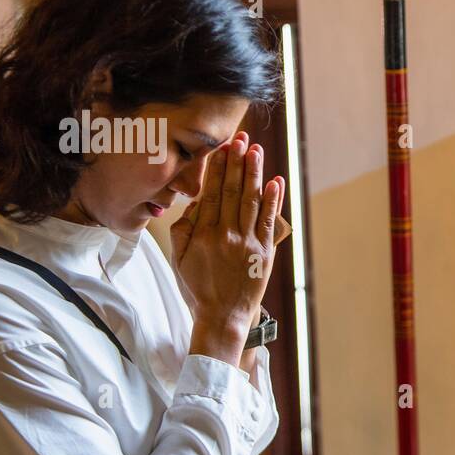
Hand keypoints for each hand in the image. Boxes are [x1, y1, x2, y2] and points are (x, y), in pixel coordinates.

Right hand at [169, 131, 284, 366]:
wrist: (223, 316)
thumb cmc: (198, 288)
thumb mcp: (179, 260)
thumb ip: (181, 230)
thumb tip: (193, 204)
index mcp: (203, 235)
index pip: (211, 193)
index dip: (217, 169)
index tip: (221, 148)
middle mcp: (226, 235)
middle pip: (232, 191)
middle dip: (237, 162)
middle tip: (241, 139)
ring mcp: (248, 243)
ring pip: (252, 201)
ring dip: (254, 174)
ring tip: (255, 150)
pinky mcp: (265, 252)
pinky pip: (269, 221)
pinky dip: (274, 200)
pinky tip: (276, 181)